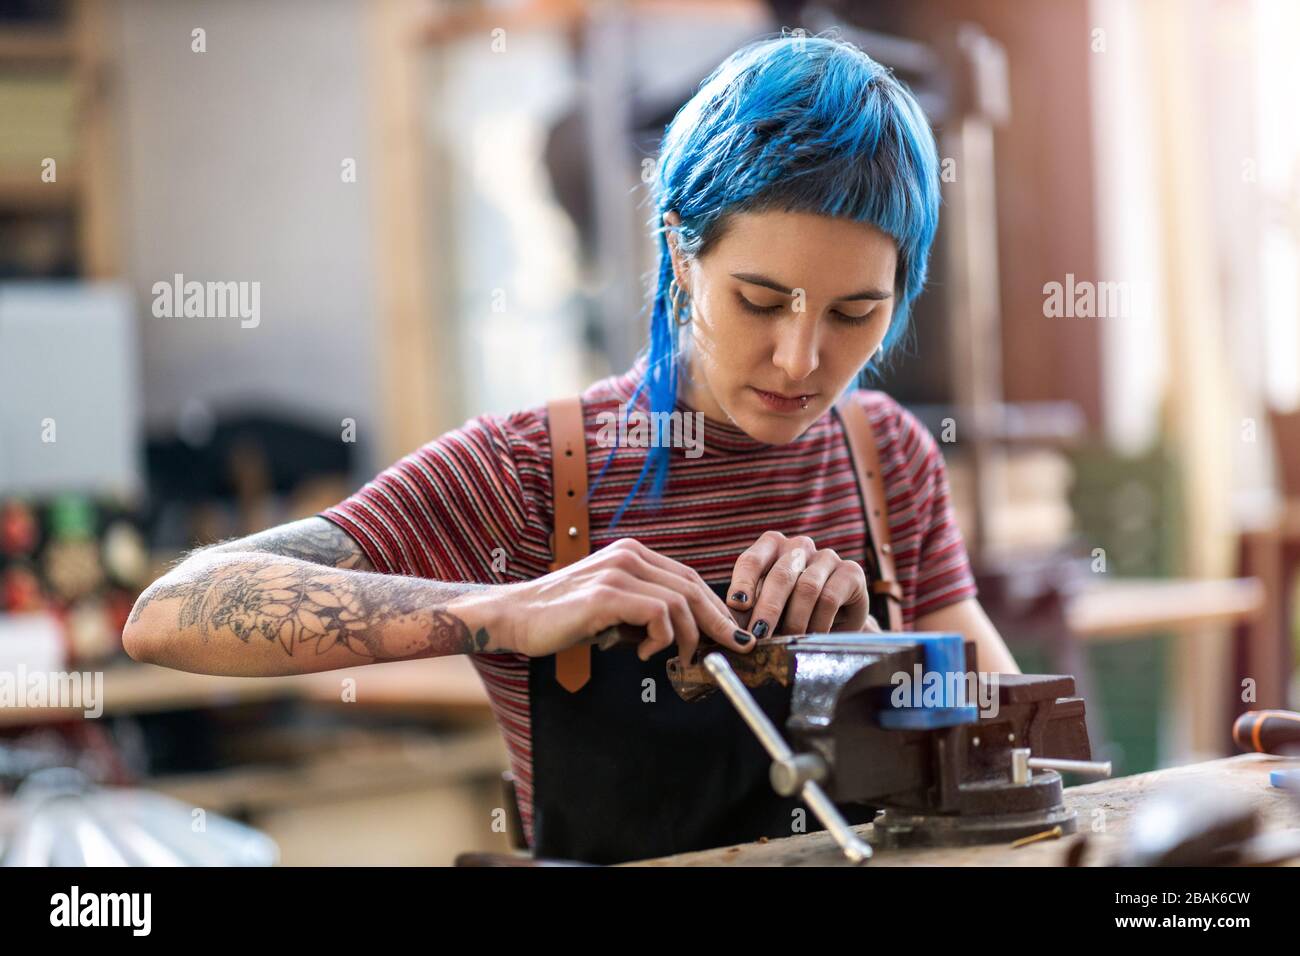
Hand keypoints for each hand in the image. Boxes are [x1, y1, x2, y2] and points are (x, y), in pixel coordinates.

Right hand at [498, 538, 754, 661]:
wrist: (515, 617)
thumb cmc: (562, 616)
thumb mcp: (612, 605)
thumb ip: (644, 607)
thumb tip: (685, 632)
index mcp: (633, 553)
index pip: (689, 577)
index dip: (716, 606)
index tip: (730, 633)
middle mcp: (629, 555)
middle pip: (693, 587)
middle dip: (719, 622)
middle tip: (732, 649)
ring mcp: (618, 572)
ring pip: (680, 602)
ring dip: (686, 637)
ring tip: (675, 657)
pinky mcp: (607, 595)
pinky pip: (657, 615)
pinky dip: (661, 639)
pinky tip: (644, 654)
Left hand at [725, 531, 878, 636]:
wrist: (836, 620)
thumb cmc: (792, 610)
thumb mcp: (767, 607)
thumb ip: (751, 611)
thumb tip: (730, 629)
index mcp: (771, 547)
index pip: (752, 560)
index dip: (743, 582)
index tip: (737, 606)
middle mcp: (798, 546)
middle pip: (780, 575)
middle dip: (768, 609)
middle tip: (758, 636)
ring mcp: (826, 556)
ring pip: (807, 588)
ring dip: (794, 619)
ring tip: (786, 641)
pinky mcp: (850, 571)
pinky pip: (830, 598)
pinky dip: (817, 622)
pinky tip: (810, 637)